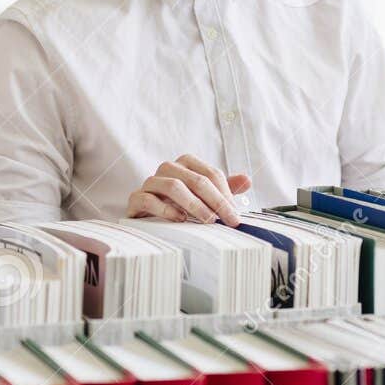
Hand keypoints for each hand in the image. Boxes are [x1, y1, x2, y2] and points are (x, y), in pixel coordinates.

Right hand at [126, 154, 251, 225]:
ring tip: (207, 220)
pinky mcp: (136, 198)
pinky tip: (179, 219)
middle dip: (216, 201)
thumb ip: (224, 187)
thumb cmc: (178, 203)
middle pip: (195, 180)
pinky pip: (149, 199)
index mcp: (186, 164)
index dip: (225, 194)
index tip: (235, 215)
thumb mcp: (204, 195)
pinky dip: (166, 209)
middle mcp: (167, 169)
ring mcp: (150, 182)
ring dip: (194, 204)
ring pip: (172, 186)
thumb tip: (247, 179)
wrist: (146, 216)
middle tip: (228, 220)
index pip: (211, 174)